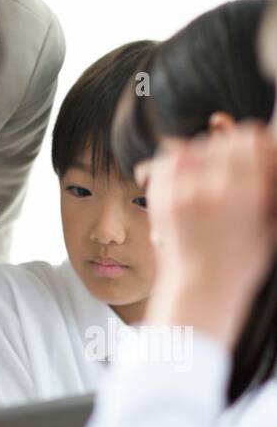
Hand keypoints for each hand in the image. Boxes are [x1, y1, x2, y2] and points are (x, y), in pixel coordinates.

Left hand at [137, 125, 276, 345]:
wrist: (199, 286)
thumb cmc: (241, 261)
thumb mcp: (269, 225)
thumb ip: (271, 188)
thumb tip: (270, 155)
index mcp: (244, 195)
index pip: (247, 140)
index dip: (252, 139)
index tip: (253, 143)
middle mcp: (211, 189)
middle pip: (222, 142)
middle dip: (231, 147)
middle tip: (233, 159)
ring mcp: (181, 192)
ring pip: (196, 147)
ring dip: (206, 153)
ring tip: (212, 172)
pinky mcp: (160, 195)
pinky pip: (169, 157)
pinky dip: (179, 158)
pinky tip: (189, 170)